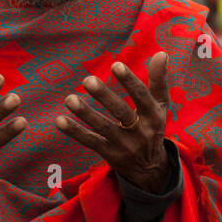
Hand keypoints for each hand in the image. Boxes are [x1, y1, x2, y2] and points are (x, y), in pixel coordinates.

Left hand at [56, 52, 170, 194]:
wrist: (150, 168)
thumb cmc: (152, 126)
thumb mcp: (160, 105)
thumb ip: (159, 80)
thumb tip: (161, 53)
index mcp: (153, 116)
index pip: (142, 96)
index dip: (129, 81)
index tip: (116, 65)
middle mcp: (140, 132)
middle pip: (121, 113)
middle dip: (104, 97)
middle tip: (88, 80)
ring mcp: (124, 145)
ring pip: (103, 128)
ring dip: (85, 114)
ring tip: (69, 99)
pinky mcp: (109, 154)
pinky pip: (90, 142)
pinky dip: (75, 132)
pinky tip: (60, 120)